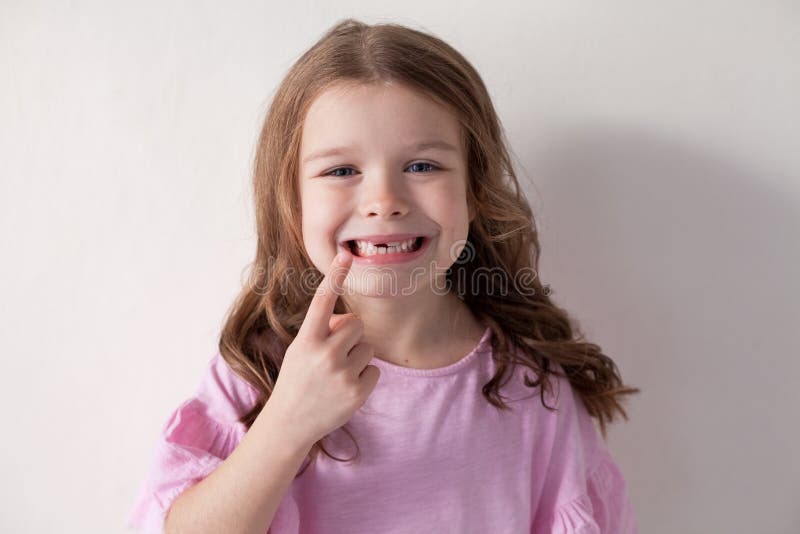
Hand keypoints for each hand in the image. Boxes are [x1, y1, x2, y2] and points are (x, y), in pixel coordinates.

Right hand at [267, 250, 379, 447]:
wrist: (288, 424)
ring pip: (367, 347)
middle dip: (350, 335)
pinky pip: (374, 371)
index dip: (335, 276)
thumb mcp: (300, 350)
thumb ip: (324, 331)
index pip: (323, 301)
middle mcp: (324, 354)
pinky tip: (345, 390)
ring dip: (357, 358)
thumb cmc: (296, 380)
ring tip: (336, 376)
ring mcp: (342, 374)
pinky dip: (364, 378)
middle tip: (333, 355)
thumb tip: (350, 322)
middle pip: (356, 324)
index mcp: (306, 340)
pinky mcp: (357, 393)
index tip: (345, 255)